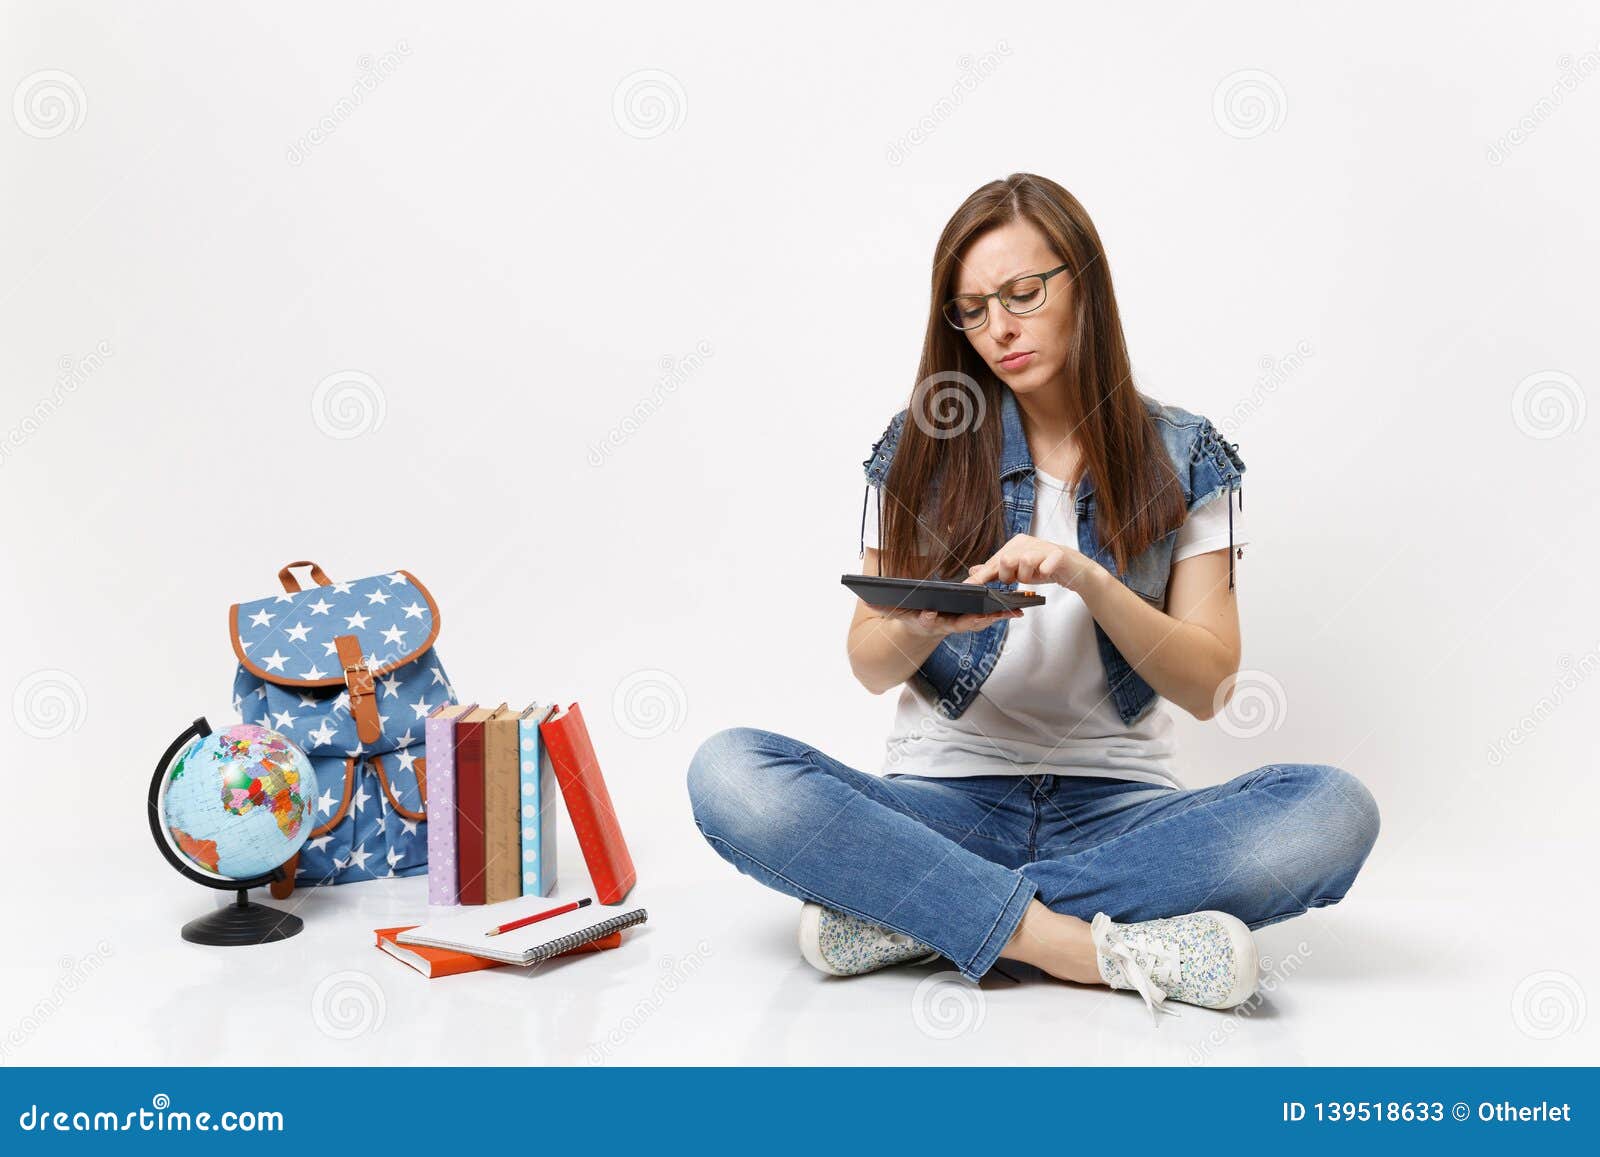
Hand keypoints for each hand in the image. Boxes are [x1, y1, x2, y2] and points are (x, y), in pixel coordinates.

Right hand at [880, 603, 1021, 639]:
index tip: (928, 614)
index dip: (926, 618)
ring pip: (979, 622)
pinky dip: (1003, 614)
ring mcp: (960, 624)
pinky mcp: (973, 619)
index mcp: (926, 621)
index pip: (925, 620)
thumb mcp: (896, 611)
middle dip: (973, 621)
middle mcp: (945, 625)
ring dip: (995, 617)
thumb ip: (883, 606)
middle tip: (984, 616)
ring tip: (1011, 610)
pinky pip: (989, 617)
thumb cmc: (911, 614)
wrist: (923, 624)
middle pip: (959, 624)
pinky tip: (1018, 608)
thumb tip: (866, 600)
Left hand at [966, 534, 1102, 592]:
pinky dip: (1044, 571)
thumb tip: (973, 571)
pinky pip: (1046, 564)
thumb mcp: (1017, 572)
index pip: (993, 562)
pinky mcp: (1058, 554)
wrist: (1074, 570)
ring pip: (1023, 561)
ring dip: (1026, 576)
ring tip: (1033, 578)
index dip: (981, 577)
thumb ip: (995, 571)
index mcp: (1014, 544)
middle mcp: (1027, 542)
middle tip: (1016, 581)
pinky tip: (1045, 573)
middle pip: (1005, 560)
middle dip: (1007, 576)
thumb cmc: (1043, 568)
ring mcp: (1043, 547)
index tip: (969, 588)